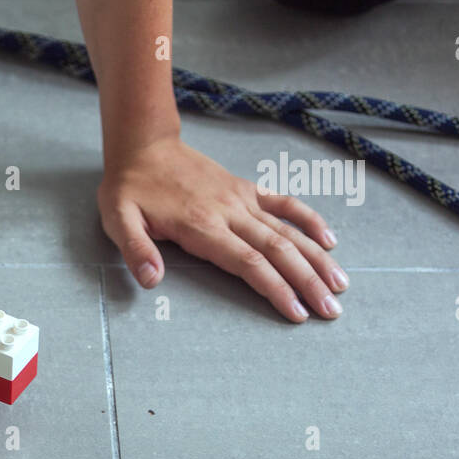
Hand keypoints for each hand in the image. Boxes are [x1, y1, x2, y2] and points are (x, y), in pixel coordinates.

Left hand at [98, 135, 348, 321]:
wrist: (143, 145)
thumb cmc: (129, 188)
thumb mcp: (118, 220)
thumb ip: (136, 250)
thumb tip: (151, 281)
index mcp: (201, 226)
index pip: (248, 263)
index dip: (276, 289)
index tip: (298, 313)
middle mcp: (229, 213)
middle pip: (278, 251)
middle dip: (308, 282)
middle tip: (332, 310)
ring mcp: (241, 199)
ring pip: (287, 231)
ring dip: (316, 258)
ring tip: (341, 284)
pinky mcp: (245, 188)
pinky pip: (283, 203)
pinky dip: (308, 220)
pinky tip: (329, 240)